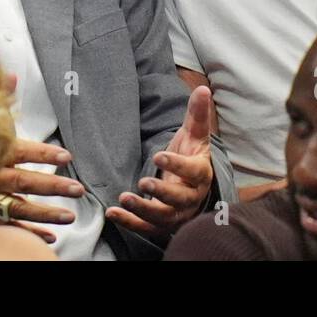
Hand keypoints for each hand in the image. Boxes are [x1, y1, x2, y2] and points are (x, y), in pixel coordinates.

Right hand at [0, 138, 83, 244]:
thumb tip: (13, 78)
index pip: (21, 151)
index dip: (45, 154)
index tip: (66, 156)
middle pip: (24, 182)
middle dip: (52, 186)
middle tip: (77, 189)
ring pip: (18, 208)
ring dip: (45, 214)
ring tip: (69, 216)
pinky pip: (6, 225)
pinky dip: (28, 232)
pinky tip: (48, 236)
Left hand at [107, 86, 214, 238]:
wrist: (193, 185)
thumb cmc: (192, 156)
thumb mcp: (194, 135)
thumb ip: (197, 114)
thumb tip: (203, 89)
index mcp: (200, 174)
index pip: (192, 171)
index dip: (177, 165)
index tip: (158, 156)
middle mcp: (191, 197)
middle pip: (179, 199)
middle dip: (162, 192)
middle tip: (143, 183)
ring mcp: (177, 214)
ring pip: (162, 217)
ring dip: (143, 210)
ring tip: (124, 198)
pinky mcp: (162, 225)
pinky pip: (146, 227)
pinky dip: (130, 222)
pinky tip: (112, 213)